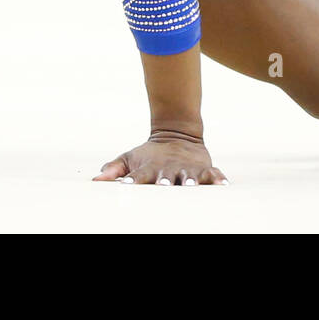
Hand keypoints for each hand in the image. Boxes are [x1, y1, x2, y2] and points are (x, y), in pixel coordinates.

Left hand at [94, 129, 226, 184]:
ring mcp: (186, 168)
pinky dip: (217, 178)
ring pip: (188, 176)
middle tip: (163, 185)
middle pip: (166, 176)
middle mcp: (168, 169)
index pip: (139, 175)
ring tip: (190, 186)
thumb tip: (96, 180)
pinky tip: (223, 185)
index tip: (126, 185)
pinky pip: (212, 174)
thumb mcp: (130, 158)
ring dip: (189, 181)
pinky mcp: (202, 168)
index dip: (133, 180)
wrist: (177, 133)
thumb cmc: (149, 153)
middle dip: (164, 181)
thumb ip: (114, 169)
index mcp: (149, 168)